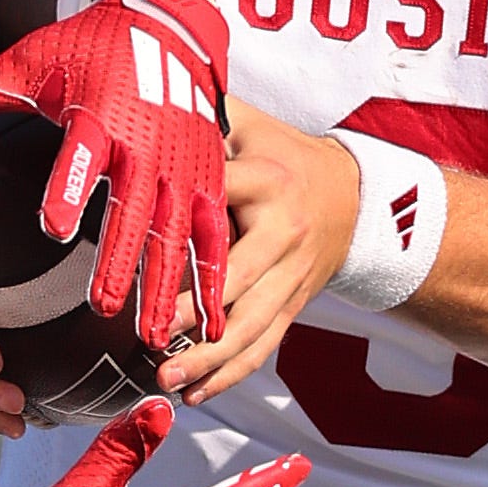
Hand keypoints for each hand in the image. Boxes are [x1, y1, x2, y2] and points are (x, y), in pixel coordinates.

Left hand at [0, 0, 231, 349]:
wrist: (169, 31)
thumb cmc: (91, 51)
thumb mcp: (37, 61)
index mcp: (98, 117)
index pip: (80, 156)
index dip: (68, 189)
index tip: (52, 227)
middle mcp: (145, 146)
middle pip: (132, 210)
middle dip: (119, 258)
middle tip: (102, 306)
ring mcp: (182, 167)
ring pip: (175, 233)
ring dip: (167, 284)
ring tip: (155, 336)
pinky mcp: (208, 180)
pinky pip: (212, 235)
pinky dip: (213, 278)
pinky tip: (212, 324)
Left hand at [159, 100, 359, 405]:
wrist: (355, 195)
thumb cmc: (282, 154)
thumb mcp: (249, 125)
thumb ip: (202, 114)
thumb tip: (143, 93)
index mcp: (268, 181)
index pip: (216, 202)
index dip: (177, 222)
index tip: (132, 240)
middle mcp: (285, 234)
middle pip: (237, 278)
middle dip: (194, 309)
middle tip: (148, 332)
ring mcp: (293, 276)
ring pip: (251, 324)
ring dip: (208, 357)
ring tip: (165, 376)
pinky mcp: (295, 306)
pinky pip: (265, 345)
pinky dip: (231, 373)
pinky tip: (195, 393)